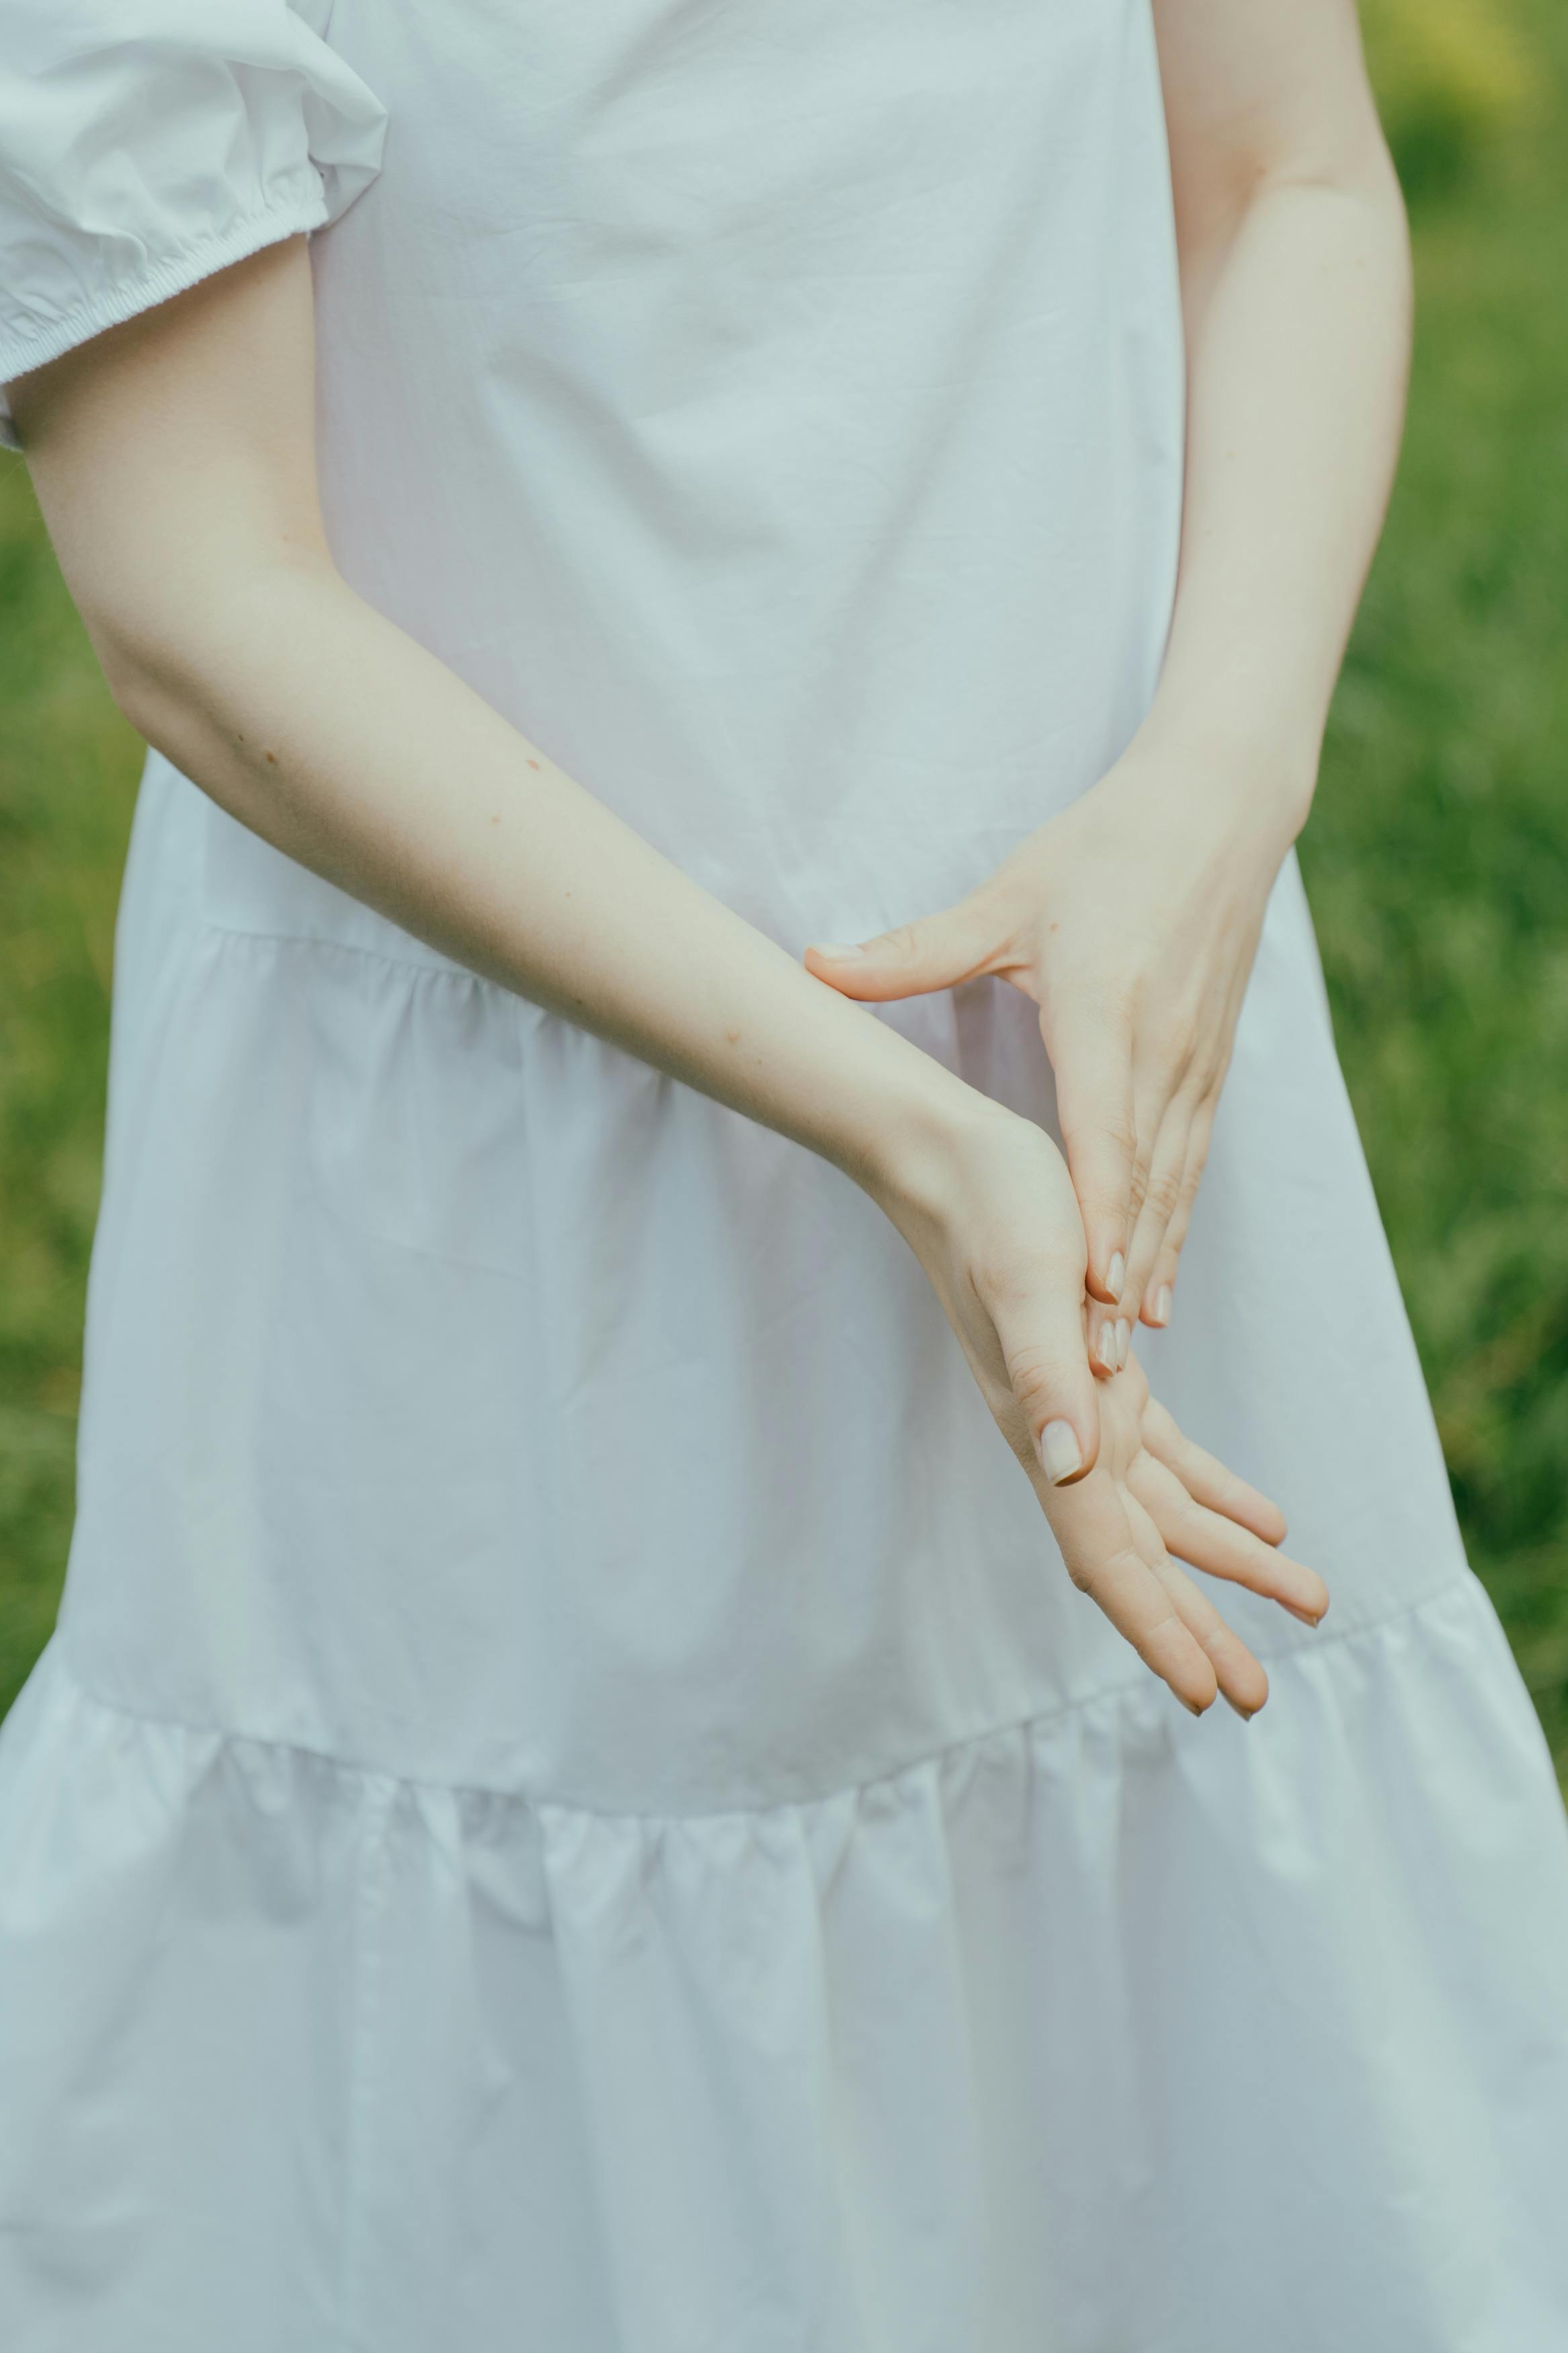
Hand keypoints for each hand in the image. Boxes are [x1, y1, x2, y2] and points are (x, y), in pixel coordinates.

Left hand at [808, 737, 1302, 1354]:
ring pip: (1172, 1187)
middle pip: (1141, 1183)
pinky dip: (1171, 1232)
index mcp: (1107, 1010)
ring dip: (1149, 1269)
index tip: (1084, 1285)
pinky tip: (1152, 1291)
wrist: (1220, 811)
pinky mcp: (1209, 1071)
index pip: (1103, 1130)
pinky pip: (1190, 1168)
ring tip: (1125, 1350)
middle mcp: (1160, 1051)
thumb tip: (812, 965)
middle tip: (1095, 1364)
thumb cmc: (1105, 849)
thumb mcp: (1006, 896)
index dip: (1095, 1213)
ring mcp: (1194, 1067)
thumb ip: (914, 950)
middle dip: (1118, 1276)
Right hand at [872, 1101, 1326, 1716]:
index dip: (1156, 1627)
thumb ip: (1044, 1377)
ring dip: (1226, 1566)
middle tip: (1258, 1693)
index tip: (1204, 1691)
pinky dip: (1215, 1495)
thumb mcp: (1031, 1285)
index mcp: (1049, 1432)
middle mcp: (1064, 1438)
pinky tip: (1262, 1519)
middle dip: (1199, 1625)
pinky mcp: (1096, 1371)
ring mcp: (1081, 1408)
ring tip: (1299, 1602)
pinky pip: (1166, 1457)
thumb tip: (1066, 1467)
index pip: (1107, 1557)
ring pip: (1164, 1515)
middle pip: (1141, 1559)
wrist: (949, 1160)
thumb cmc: (993, 1211)